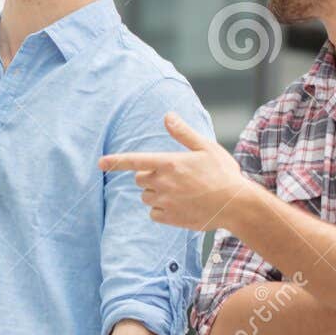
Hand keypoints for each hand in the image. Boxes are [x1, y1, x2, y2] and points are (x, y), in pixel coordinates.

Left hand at [98, 113, 254, 231]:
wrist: (235, 205)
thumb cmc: (223, 173)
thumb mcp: (206, 148)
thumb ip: (183, 133)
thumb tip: (167, 116)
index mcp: (169, 162)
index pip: (135, 160)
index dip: (115, 161)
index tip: (100, 163)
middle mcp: (163, 182)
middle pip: (140, 179)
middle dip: (150, 176)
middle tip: (174, 176)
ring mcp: (165, 201)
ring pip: (146, 197)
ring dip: (156, 194)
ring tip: (182, 192)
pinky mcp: (169, 218)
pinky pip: (154, 214)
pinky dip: (162, 210)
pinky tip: (180, 206)